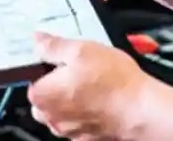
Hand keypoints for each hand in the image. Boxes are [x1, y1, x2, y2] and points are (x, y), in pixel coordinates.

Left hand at [27, 32, 152, 140]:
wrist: (141, 110)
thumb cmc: (112, 82)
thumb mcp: (80, 50)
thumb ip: (53, 46)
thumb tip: (38, 41)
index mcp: (42, 95)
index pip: (31, 79)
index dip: (47, 67)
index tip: (60, 60)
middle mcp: (52, 118)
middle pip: (44, 99)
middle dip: (57, 86)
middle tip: (78, 71)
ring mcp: (69, 131)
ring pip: (62, 111)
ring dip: (72, 100)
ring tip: (94, 85)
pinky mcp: (87, 138)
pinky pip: (79, 122)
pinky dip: (87, 113)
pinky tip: (102, 100)